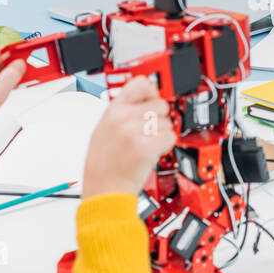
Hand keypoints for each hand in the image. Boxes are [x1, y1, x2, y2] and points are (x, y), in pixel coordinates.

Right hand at [80, 76, 176, 198]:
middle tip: (148, 133)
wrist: (103, 189)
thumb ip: (123, 111)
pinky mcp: (146, 148)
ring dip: (161, 134)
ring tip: (146, 145)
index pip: (141, 83)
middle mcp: (123, 118)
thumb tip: (146, 97)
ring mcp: (134, 132)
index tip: (153, 100)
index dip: (152, 92)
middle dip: (159, 119)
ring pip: (167, 122)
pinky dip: (165, 146)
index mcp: (112, 110)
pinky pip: (170, 137)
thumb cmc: (103, 164)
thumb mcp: (104, 129)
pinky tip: (152, 152)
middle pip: (160, 104)